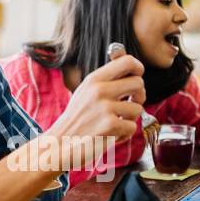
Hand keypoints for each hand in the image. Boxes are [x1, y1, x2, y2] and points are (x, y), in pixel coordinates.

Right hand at [46, 54, 145, 168]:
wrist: (60, 143)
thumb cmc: (76, 118)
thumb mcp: (86, 91)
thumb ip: (105, 77)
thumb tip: (124, 57)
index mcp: (94, 79)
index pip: (127, 62)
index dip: (138, 68)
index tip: (137, 77)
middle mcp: (99, 90)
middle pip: (138, 83)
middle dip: (139, 95)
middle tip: (130, 102)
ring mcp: (105, 108)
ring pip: (138, 108)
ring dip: (130, 118)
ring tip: (115, 122)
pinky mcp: (109, 126)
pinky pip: (132, 127)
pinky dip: (124, 134)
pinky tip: (111, 134)